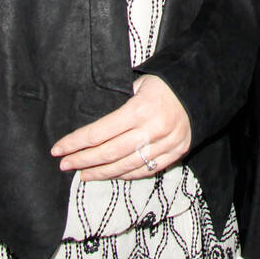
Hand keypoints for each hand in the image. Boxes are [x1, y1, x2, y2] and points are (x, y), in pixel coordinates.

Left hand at [50, 74, 191, 180]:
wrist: (201, 89)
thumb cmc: (165, 83)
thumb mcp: (139, 84)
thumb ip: (118, 105)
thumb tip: (93, 126)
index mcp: (140, 109)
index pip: (99, 132)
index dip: (76, 142)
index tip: (58, 149)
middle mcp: (153, 129)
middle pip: (109, 153)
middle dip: (83, 160)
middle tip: (65, 164)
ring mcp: (166, 144)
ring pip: (126, 166)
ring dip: (101, 172)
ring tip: (83, 174)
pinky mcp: (177, 153)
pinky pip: (146, 170)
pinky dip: (126, 175)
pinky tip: (111, 174)